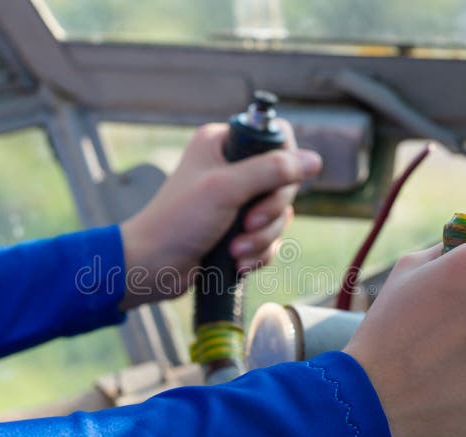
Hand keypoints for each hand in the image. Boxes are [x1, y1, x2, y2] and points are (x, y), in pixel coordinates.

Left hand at [119, 121, 321, 308]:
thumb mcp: (226, 188)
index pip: (276, 139)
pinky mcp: (238, 230)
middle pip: (283, 182)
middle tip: (248, 225)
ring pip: (279, 215)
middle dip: (270, 212)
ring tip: (236, 250)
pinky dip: (258, 253)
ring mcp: (236, 201)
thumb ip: (271, 170)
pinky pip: (269, 239)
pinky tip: (238, 262)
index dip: (285, 164)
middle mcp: (231, 168)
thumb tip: (313, 160)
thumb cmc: (177, 221)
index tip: (274, 186)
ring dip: (262, 239)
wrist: (153, 267)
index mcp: (223, 145)